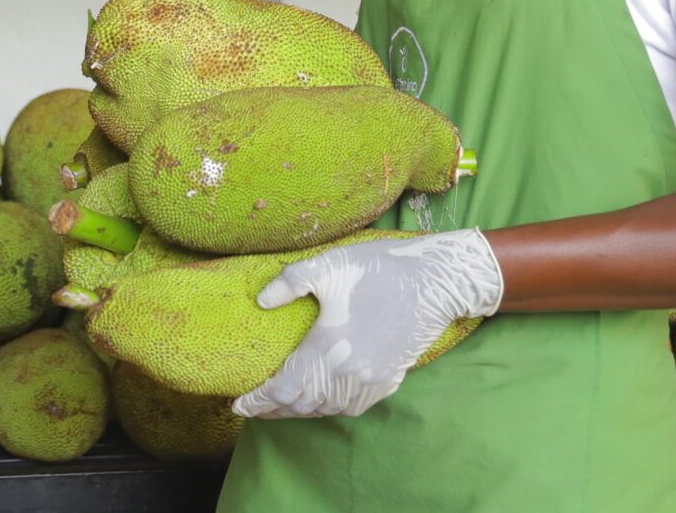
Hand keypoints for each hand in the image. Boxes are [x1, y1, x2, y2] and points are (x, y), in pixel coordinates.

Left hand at [232, 229, 504, 419]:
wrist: (436, 280)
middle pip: (303, 404)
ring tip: (282, 407)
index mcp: (329, 345)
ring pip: (327, 409)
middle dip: (274, 409)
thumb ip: (292, 282)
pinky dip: (331, 409)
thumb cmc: (381, 268)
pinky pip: (353, 406)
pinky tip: (322, 402)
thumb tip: (262, 301)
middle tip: (254, 408)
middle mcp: (349, 371)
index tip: (238, 404)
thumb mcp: (331, 265)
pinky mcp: (389, 379)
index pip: (284, 387)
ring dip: (301, 411)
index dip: (259, 400)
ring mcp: (372, 379)